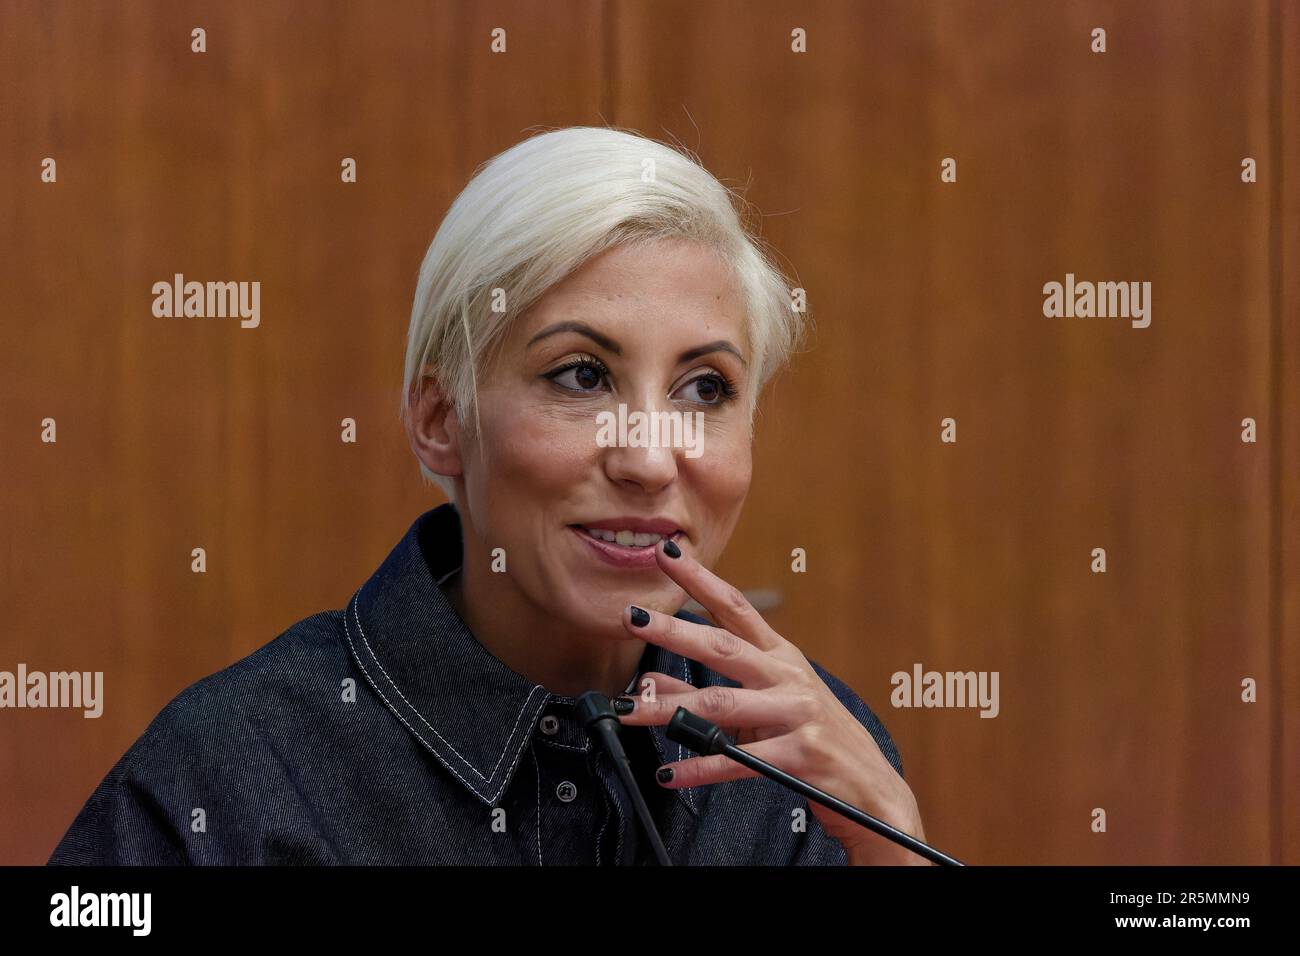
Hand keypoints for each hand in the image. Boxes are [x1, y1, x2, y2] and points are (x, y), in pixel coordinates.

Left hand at [617, 539, 929, 864]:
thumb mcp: (765, 707)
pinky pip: (738, 759)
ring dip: (667, 709)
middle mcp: (788, 678)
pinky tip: (670, 773)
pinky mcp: (798, 755)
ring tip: (628, 710)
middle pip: (723, 647)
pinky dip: (699, 767)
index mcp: (780, 657)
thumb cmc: (814, 739)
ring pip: (720, 705)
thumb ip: (708, 693)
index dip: (700, 578)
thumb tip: (650, 679)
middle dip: (674, 630)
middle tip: (632, 618)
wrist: (872, 788)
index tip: (666, 554)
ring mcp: (796, 714)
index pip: (735, 607)